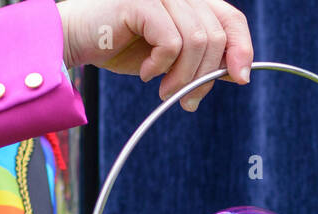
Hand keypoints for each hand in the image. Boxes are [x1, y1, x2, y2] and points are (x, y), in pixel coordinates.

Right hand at [56, 0, 252, 110]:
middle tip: (186, 101)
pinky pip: (172, 41)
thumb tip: (236, 73)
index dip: (242, 49)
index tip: (239, 79)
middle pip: (216, 35)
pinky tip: (148, 73)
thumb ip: (201, 58)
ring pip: (197, 40)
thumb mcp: (170, 56)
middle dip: (206, 76)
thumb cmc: (120, 46)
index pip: (231, 19)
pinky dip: (162, 65)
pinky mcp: (141, 1)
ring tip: (166, 91)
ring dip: (184, 76)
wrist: (75, 40)